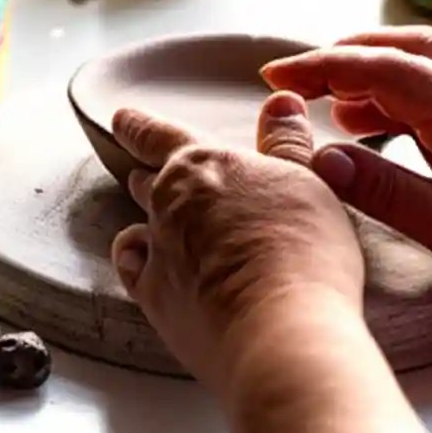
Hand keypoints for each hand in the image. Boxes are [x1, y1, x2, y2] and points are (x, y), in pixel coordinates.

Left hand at [109, 92, 364, 394]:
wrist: (282, 330)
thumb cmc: (303, 251)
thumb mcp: (309, 182)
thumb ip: (288, 143)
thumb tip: (281, 102)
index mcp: (205, 165)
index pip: (162, 135)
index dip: (140, 126)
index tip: (122, 118)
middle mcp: (170, 204)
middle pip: (151, 183)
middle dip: (149, 176)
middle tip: (144, 173)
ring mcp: (159, 253)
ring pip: (140, 224)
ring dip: (148, 220)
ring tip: (154, 222)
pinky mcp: (156, 300)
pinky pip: (134, 271)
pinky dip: (138, 263)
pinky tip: (145, 265)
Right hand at [261, 27, 431, 322]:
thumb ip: (383, 189)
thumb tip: (321, 158)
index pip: (385, 70)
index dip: (325, 67)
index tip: (278, 79)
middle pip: (410, 47)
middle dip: (348, 53)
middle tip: (300, 78)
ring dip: (380, 67)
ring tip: (337, 106)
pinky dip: (414, 85)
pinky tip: (397, 114)